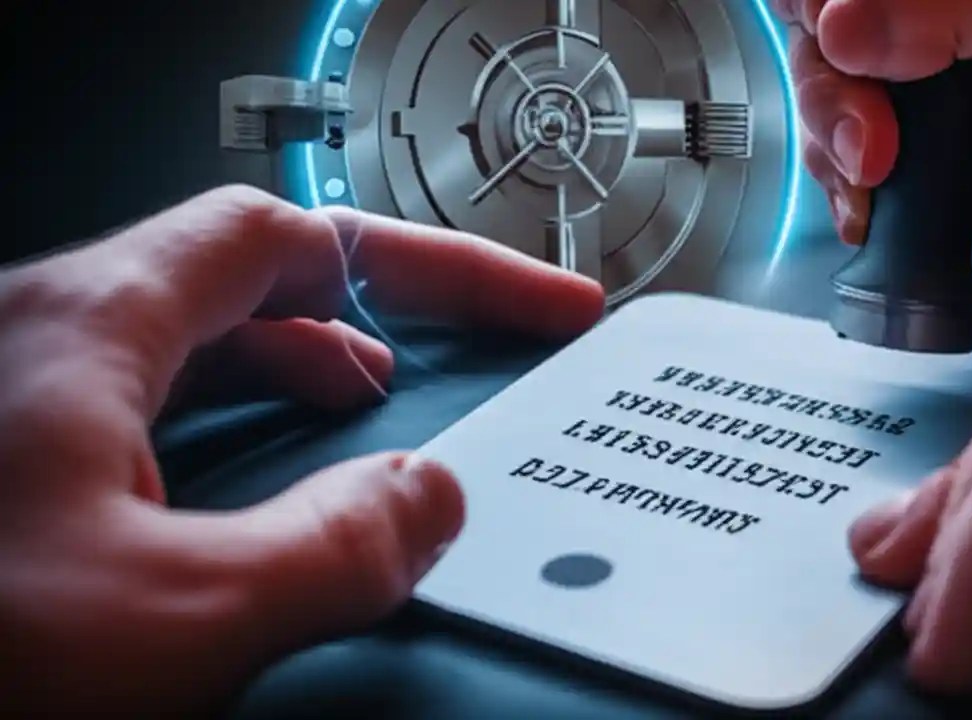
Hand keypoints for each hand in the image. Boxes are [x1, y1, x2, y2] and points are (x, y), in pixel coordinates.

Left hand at [0, 186, 604, 716]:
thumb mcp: (169, 615)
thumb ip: (332, 553)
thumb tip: (427, 505)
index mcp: (89, 327)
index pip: (303, 242)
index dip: (439, 265)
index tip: (527, 303)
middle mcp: (47, 335)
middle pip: (253, 272)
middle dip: (382, 301)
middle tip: (472, 341)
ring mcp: (21, 394)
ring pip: (198, 334)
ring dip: (306, 356)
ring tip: (381, 397)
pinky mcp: (9, 462)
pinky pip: (151, 401)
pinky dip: (235, 419)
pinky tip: (255, 484)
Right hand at [774, 0, 971, 240]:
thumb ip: (948, 10)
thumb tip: (838, 30)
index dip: (822, 20)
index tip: (849, 68)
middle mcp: (934, 5)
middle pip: (819, 39)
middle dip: (830, 106)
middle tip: (874, 156)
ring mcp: (928, 63)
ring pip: (830, 99)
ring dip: (839, 157)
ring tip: (883, 193)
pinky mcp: (930, 123)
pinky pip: (858, 149)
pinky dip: (865, 187)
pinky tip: (908, 206)